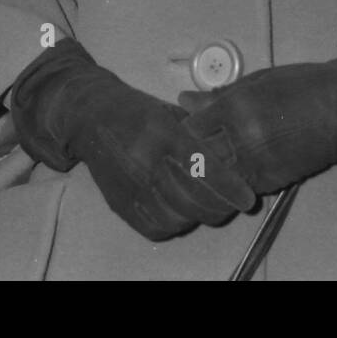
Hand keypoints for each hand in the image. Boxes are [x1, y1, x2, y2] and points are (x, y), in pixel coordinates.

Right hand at [9, 39, 256, 241]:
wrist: (89, 117)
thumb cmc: (137, 110)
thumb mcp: (170, 110)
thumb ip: (201, 132)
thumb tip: (233, 155)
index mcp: (161, 132)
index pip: (200, 165)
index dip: (227, 185)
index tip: (247, 198)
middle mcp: (145, 161)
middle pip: (192, 199)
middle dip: (220, 206)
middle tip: (234, 202)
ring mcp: (130, 187)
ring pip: (177, 218)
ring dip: (200, 216)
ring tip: (211, 204)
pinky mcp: (121, 205)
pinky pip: (157, 227)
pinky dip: (176, 224)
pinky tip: (183, 210)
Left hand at [179, 31, 336, 196]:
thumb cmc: (302, 85)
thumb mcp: (258, 81)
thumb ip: (220, 96)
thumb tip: (184, 101)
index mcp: (238, 105)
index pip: (192, 128)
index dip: (185, 131)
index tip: (186, 130)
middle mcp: (244, 136)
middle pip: (201, 158)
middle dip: (194, 156)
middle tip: (193, 151)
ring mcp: (259, 161)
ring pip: (220, 178)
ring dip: (213, 174)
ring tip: (214, 163)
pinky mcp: (274, 180)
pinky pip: (243, 187)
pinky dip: (235, 182)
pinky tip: (237, 170)